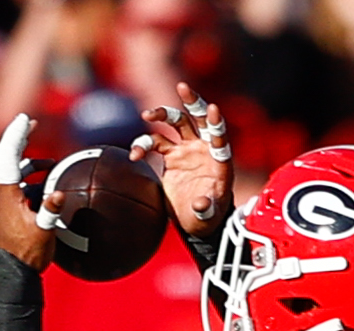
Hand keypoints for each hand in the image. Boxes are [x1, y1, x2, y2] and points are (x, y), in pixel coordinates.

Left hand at [0, 115, 61, 269]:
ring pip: (14, 173)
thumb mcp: (43, 231)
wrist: (12, 274)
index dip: (16, 134)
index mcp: (7, 193)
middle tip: (32, 123)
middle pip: (9, 158)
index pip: (9, 155)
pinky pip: (18, 186)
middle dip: (21, 140)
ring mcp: (2, 201)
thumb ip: (50, 210)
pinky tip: (47, 187)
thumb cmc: (27, 253)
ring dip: (31, 165)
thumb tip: (60, 193)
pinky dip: (30, 179)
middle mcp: (1, 193)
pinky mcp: (7, 209)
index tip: (25, 118)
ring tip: (51, 166)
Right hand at [131, 83, 233, 233]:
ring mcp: (187, 150)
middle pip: (199, 118)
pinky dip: (143, 145)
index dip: (216, 124)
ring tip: (146, 116)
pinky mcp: (171, 156)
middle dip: (192, 101)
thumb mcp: (208, 216)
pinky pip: (155, 142)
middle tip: (182, 87)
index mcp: (219, 161)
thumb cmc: (207, 218)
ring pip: (175, 122)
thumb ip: (205, 209)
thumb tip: (200, 203)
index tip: (213, 109)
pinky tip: (134, 156)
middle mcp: (204, 149)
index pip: (219, 137)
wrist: (194, 220)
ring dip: (162, 114)